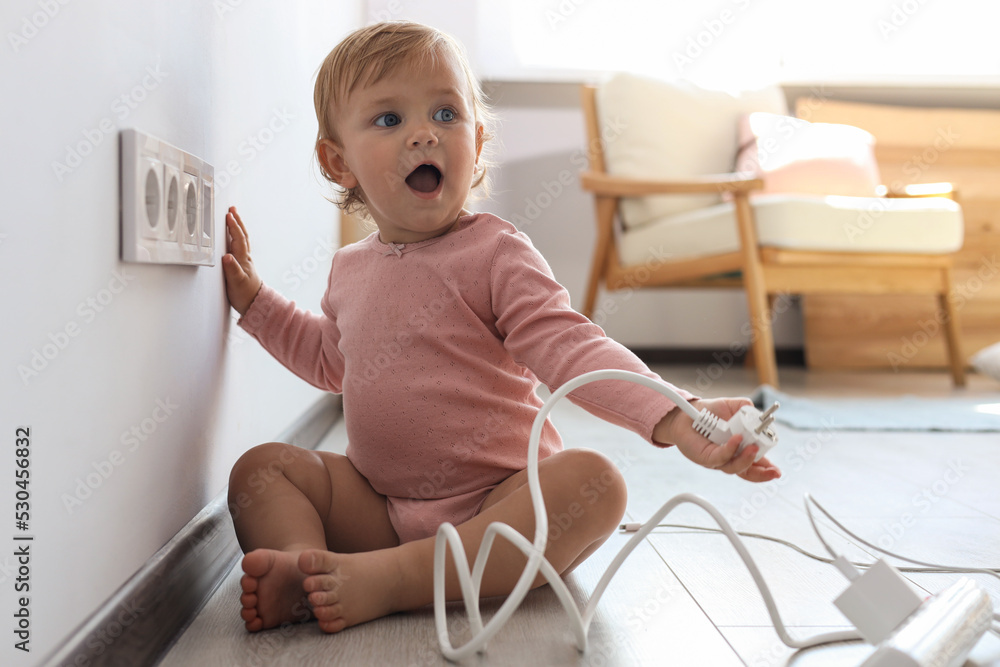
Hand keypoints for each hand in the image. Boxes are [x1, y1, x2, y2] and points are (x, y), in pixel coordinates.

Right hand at [222, 206, 262, 315]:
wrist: (255, 304)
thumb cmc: (245, 295)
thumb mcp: (236, 283)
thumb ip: (232, 270)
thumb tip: (227, 257)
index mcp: (243, 260)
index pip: (238, 239)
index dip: (233, 226)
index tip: (229, 215)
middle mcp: (245, 258)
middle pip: (242, 236)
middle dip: (237, 222)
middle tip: (232, 209)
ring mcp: (245, 261)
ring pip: (242, 240)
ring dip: (238, 227)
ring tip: (233, 217)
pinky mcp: (243, 265)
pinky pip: (240, 246)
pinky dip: (237, 237)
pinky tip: (234, 237)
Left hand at [652, 397, 780, 482]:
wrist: (685, 413)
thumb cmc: (709, 412)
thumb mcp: (732, 407)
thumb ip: (746, 408)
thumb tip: (759, 414)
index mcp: (741, 448)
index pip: (756, 464)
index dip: (767, 469)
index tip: (776, 471)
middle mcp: (730, 456)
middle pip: (748, 471)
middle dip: (762, 473)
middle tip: (772, 470)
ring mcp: (718, 459)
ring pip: (735, 467)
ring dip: (747, 459)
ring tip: (753, 447)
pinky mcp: (706, 458)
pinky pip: (720, 457)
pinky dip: (730, 449)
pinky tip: (736, 439)